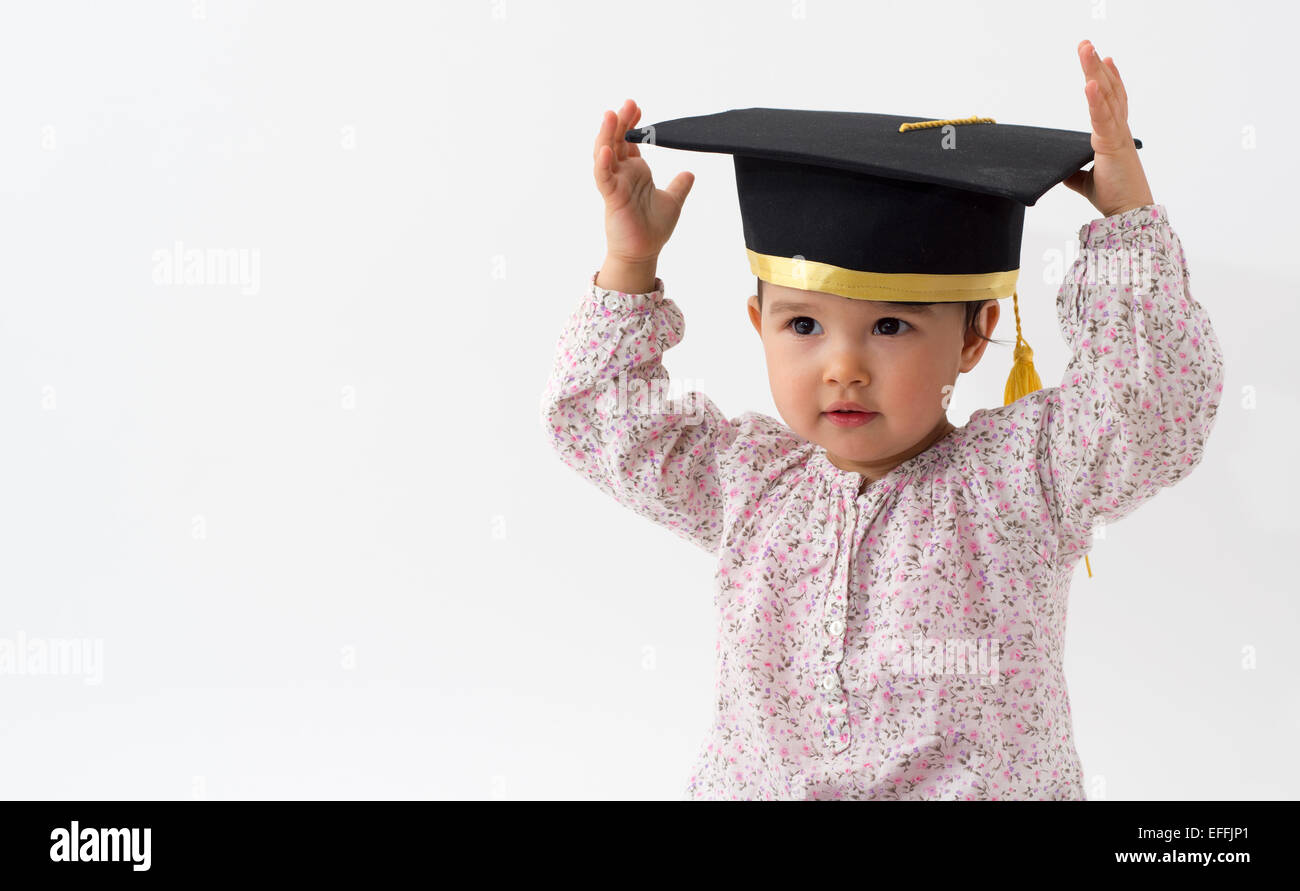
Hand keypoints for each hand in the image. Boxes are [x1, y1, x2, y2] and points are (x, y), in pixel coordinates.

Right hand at [593, 99, 694, 264]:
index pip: (629, 142)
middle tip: (628, 103)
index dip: (632, 124)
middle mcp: (622, 175)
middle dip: (620, 122)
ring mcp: (615, 185)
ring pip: (605, 154)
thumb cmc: (653, 229)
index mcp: (635, 173)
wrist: (645, 252)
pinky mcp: (611, 198)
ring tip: (611, 115)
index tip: (637, 108)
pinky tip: (606, 149)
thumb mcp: (672, 202)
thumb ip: (679, 186)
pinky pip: (604, 178)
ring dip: (606, 135)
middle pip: (616, 142)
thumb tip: (690, 173)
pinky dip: (603, 163)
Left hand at [1062, 40, 1155, 216]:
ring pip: (1105, 96)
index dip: (1110, 79)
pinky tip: (1089, 83)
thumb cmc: (1114, 195)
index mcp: (1113, 136)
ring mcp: (1116, 134)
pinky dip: (1095, 100)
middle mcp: (1118, 130)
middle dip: (1097, 66)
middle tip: (1087, 45)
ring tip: (1087, 50)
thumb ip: (1074, 172)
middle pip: (1108, 90)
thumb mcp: (1086, 181)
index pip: (1112, 100)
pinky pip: (1102, 118)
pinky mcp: (1111, 145)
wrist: (1127, 212)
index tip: (1105, 59)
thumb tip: (1061, 170)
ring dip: (1095, 72)